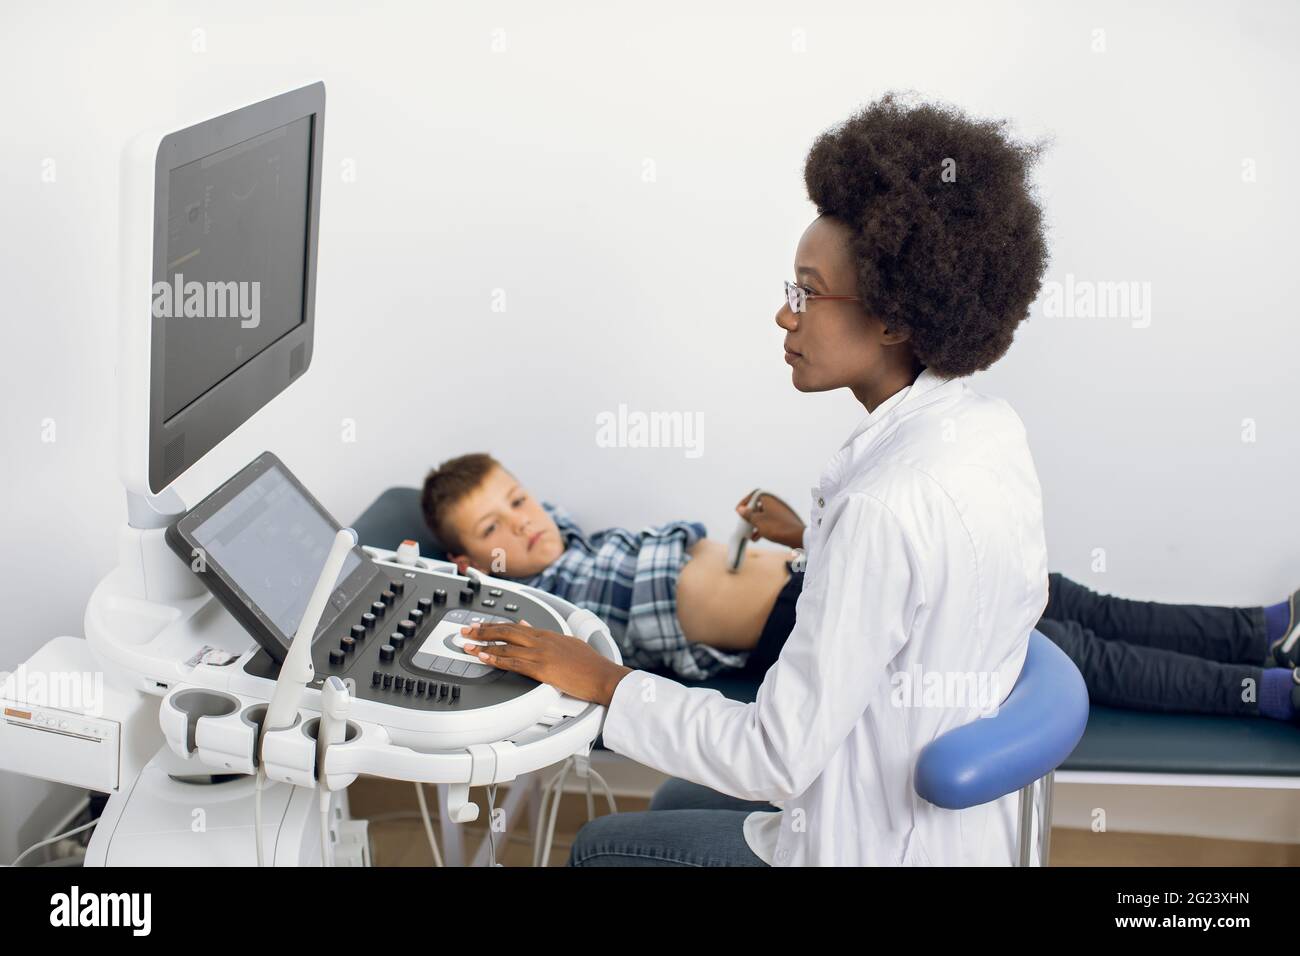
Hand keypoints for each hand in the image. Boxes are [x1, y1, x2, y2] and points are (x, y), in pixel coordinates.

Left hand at [459, 620, 631, 705]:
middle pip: (506, 630)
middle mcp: (542, 641)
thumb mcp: (568, 642)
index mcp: (548, 634)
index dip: (496, 625)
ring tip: (467, 645)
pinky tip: (484, 658)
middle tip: (466, 631)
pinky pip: (514, 662)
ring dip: (484, 645)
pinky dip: (497, 659)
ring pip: (506, 645)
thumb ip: (546, 635)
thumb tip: (528, 625)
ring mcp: (541, 654)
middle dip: (483, 630)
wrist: (603, 676)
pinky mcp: (542, 669)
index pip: (516, 625)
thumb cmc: (591, 664)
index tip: (481, 625)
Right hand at [735, 489, 804, 549]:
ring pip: (764, 515)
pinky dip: (762, 527)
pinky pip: (770, 521)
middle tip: (743, 523)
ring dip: (755, 524)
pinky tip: (756, 538)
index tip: (738, 511)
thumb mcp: (758, 521)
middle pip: (758, 505)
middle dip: (749, 516)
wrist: (797, 537)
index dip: (744, 502)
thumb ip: (748, 514)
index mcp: (769, 498)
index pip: (753, 494)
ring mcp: (780, 511)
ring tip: (748, 534)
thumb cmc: (776, 527)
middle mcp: (775, 502)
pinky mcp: (784, 520)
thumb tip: (741, 509)